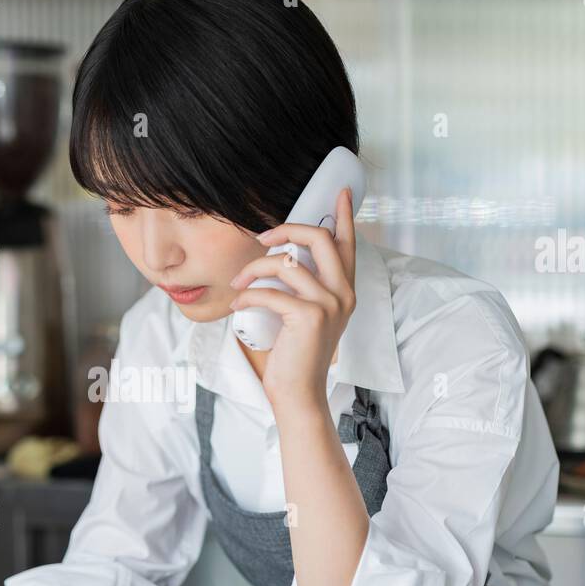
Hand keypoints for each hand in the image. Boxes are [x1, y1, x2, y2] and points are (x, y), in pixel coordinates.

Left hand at [228, 187, 356, 410]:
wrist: (298, 394)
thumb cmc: (294, 355)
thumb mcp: (304, 316)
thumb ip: (303, 288)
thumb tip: (280, 256)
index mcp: (345, 290)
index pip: (347, 244)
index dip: (343, 215)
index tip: (337, 191)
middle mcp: (344, 293)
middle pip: (318, 237)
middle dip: (286, 228)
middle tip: (262, 237)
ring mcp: (330, 304)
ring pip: (286, 262)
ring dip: (254, 269)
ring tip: (238, 284)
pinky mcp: (310, 317)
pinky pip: (270, 292)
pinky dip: (247, 296)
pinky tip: (237, 304)